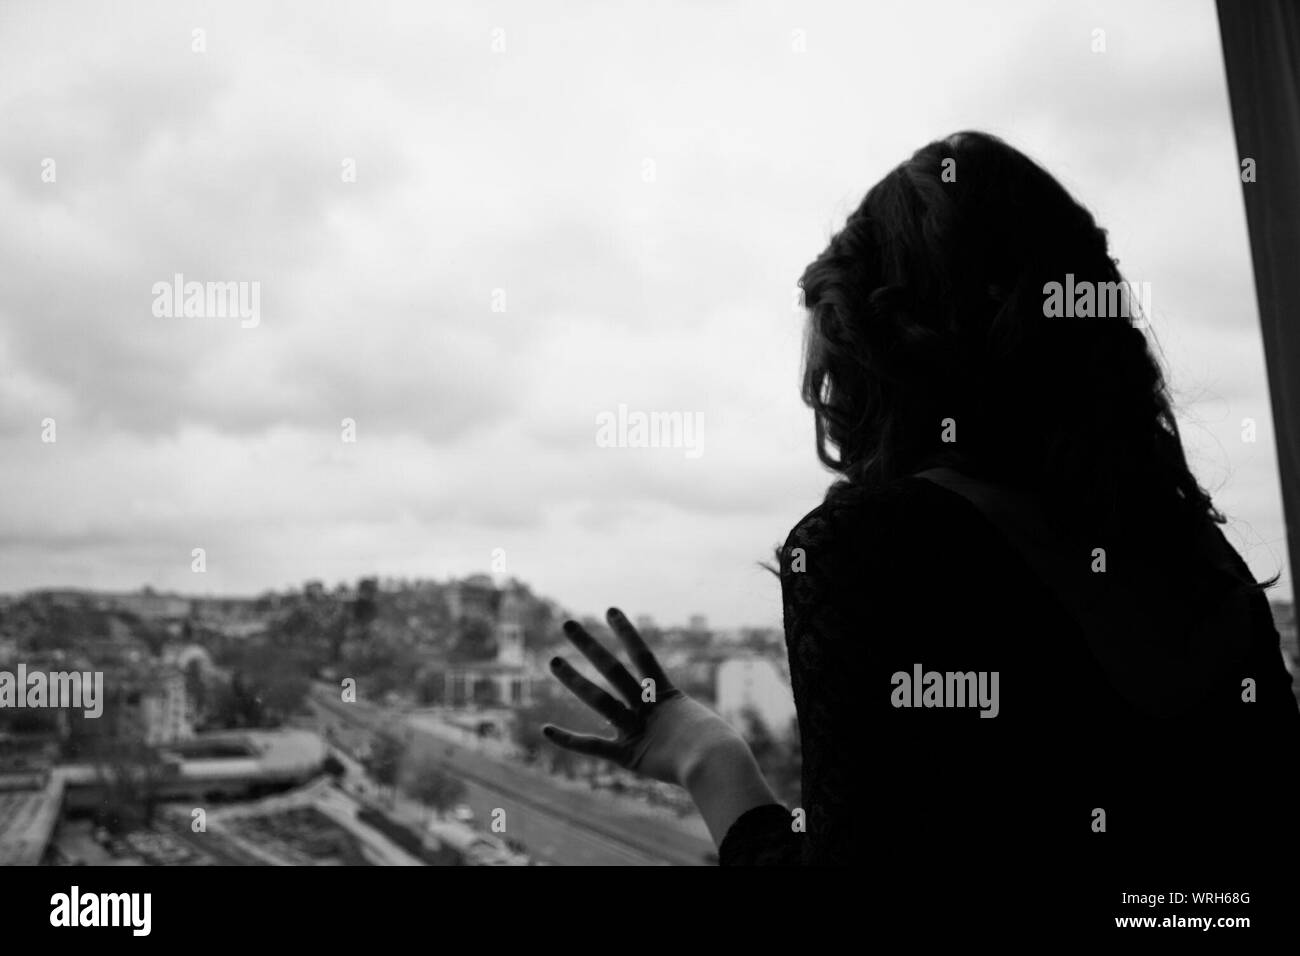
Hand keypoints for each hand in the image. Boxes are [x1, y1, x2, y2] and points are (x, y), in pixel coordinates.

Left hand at [543, 608, 749, 786]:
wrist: (719, 766)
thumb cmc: (722, 750)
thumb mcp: (707, 728)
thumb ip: (696, 725)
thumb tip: (713, 733)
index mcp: (668, 696)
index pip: (643, 654)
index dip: (626, 631)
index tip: (610, 610)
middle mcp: (647, 707)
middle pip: (613, 668)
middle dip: (589, 645)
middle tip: (567, 624)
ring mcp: (636, 729)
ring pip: (599, 699)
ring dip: (574, 680)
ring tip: (553, 661)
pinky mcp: (628, 755)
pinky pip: (594, 747)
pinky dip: (569, 741)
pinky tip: (546, 730)